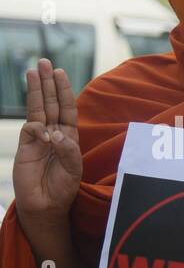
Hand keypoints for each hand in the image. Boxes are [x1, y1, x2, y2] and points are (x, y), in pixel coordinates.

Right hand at [13, 58, 82, 224]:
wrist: (46, 204)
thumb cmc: (62, 187)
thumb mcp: (73, 169)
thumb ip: (68, 150)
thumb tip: (55, 133)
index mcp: (69, 136)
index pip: (67, 108)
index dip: (64, 91)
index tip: (61, 73)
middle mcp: (54, 133)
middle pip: (51, 103)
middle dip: (48, 83)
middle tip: (45, 62)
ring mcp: (38, 138)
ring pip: (38, 109)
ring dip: (37, 90)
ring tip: (34, 70)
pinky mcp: (25, 145)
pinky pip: (31, 128)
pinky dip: (37, 127)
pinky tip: (43, 132)